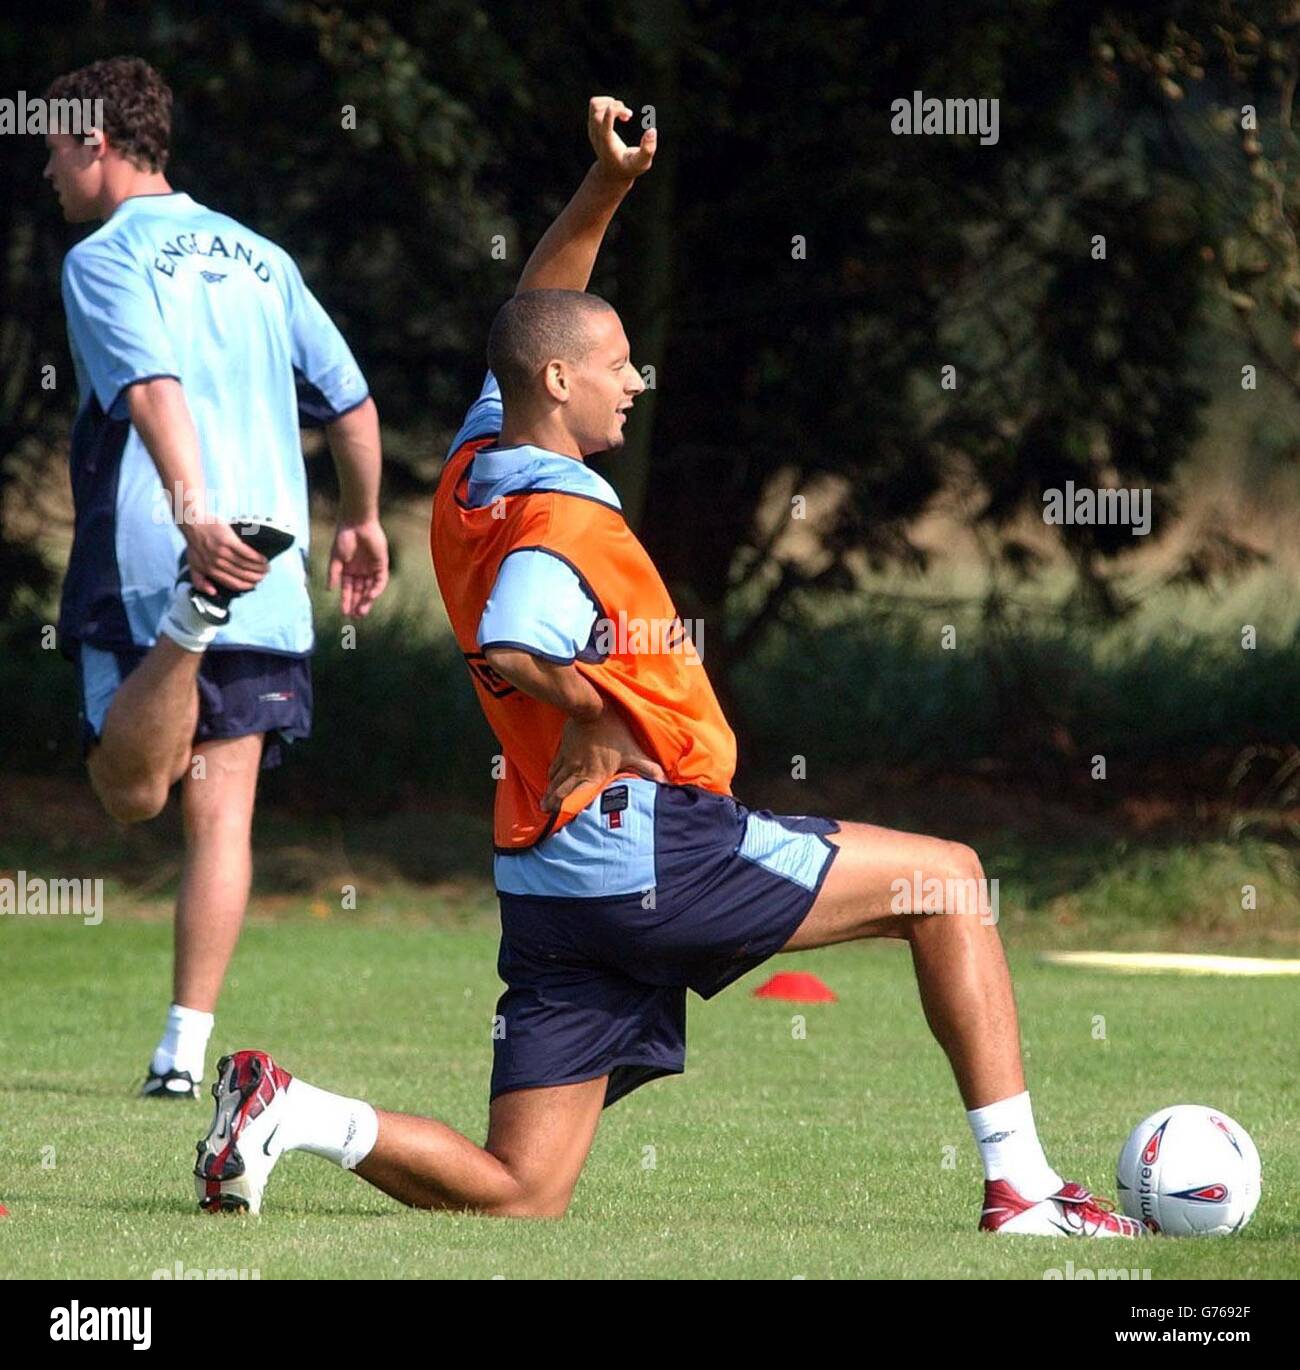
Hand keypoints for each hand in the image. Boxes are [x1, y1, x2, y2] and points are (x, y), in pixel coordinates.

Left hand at [182, 517, 267, 595]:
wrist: (192, 523)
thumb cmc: (194, 544)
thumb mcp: (193, 565)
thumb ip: (200, 581)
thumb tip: (214, 593)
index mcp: (210, 571)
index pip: (233, 584)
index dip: (247, 586)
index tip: (254, 584)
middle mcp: (216, 563)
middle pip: (242, 575)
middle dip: (256, 577)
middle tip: (264, 575)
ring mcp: (222, 552)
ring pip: (246, 565)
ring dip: (259, 568)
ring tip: (266, 567)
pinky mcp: (227, 540)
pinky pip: (246, 552)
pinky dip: (256, 557)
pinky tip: (263, 558)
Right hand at [328, 518, 389, 617]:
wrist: (356, 524)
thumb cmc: (343, 539)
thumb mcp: (336, 559)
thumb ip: (333, 574)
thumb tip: (330, 590)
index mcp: (348, 571)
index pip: (348, 590)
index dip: (346, 601)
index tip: (344, 613)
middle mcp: (360, 572)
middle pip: (360, 592)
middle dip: (357, 604)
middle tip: (355, 617)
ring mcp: (371, 568)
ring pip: (370, 589)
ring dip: (366, 600)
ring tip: (362, 611)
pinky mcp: (381, 564)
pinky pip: (380, 580)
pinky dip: (376, 589)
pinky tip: (370, 596)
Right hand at [541, 704, 665, 812]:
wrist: (591, 709)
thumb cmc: (613, 731)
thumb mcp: (632, 751)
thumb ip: (647, 768)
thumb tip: (666, 781)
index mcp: (593, 776)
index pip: (576, 798)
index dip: (566, 810)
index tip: (559, 820)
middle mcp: (577, 771)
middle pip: (561, 792)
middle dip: (553, 805)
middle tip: (546, 814)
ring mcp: (568, 760)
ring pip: (555, 780)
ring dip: (549, 793)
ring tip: (544, 804)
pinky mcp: (564, 749)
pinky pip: (554, 766)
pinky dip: (551, 776)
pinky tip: (549, 779)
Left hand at [587, 97, 656, 181]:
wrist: (611, 173)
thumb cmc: (629, 168)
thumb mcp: (642, 163)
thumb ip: (648, 150)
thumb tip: (652, 130)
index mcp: (607, 144)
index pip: (602, 122)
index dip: (614, 112)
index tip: (629, 115)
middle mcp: (596, 135)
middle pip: (597, 110)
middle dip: (616, 106)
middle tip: (628, 116)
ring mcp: (592, 129)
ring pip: (594, 104)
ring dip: (610, 102)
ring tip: (622, 112)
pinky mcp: (592, 124)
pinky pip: (595, 104)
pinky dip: (607, 102)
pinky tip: (618, 113)